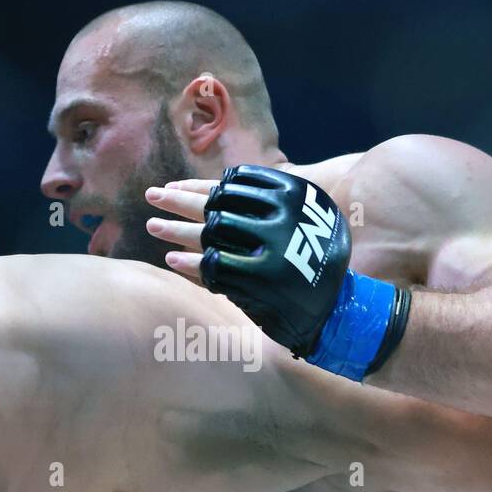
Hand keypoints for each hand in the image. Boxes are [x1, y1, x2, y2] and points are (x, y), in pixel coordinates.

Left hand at [146, 165, 407, 380]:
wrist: (340, 306)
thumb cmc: (317, 259)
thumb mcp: (306, 218)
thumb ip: (270, 203)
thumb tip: (216, 188)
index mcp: (292, 195)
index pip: (232, 184)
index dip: (198, 185)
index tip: (175, 186)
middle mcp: (280, 218)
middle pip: (216, 205)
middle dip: (179, 202)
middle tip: (152, 196)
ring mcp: (270, 250)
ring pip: (210, 235)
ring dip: (176, 230)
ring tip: (152, 226)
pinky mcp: (260, 282)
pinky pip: (215, 268)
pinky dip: (191, 264)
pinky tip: (171, 259)